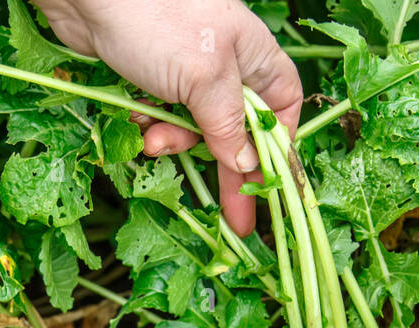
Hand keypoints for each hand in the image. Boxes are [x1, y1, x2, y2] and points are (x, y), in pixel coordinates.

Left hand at [32, 0, 302, 235]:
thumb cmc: (157, 18)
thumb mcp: (204, 78)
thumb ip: (227, 124)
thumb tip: (246, 164)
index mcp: (253, 55)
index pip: (282, 107)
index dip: (277, 147)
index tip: (267, 186)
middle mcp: (224, 63)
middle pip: (236, 129)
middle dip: (222, 165)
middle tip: (229, 217)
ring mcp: (185, 71)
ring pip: (193, 129)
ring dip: (174, 142)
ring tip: (152, 140)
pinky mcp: (149, 79)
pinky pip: (159, 119)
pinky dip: (149, 126)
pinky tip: (136, 117)